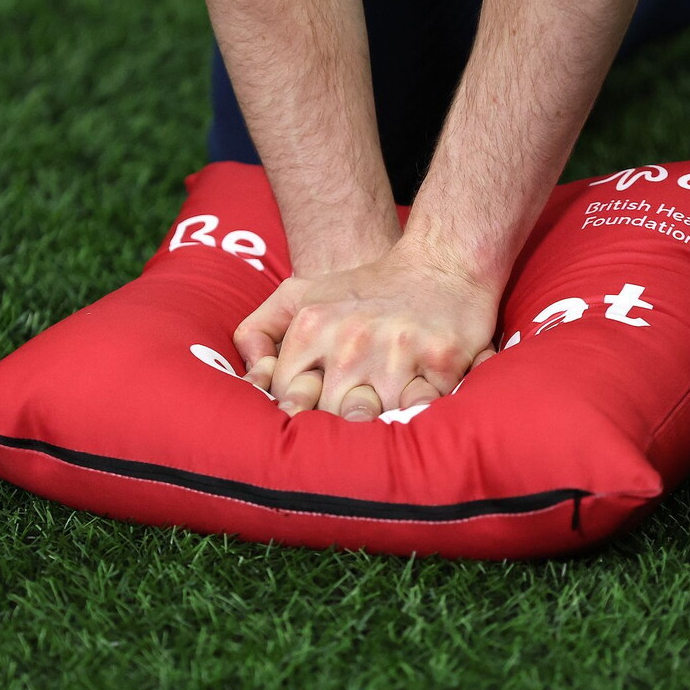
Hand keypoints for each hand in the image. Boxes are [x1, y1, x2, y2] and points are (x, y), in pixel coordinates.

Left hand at [233, 242, 500, 420]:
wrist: (441, 263)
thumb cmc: (366, 288)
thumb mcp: (301, 294)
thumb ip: (258, 331)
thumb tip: (248, 384)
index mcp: (312, 328)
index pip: (288, 399)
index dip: (303, 412)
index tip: (317, 411)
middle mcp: (350, 342)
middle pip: (327, 417)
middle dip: (336, 425)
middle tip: (347, 425)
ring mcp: (395, 354)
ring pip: (370, 421)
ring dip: (373, 425)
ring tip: (377, 423)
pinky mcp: (440, 362)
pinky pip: (420, 412)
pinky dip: (417, 417)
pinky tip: (414, 411)